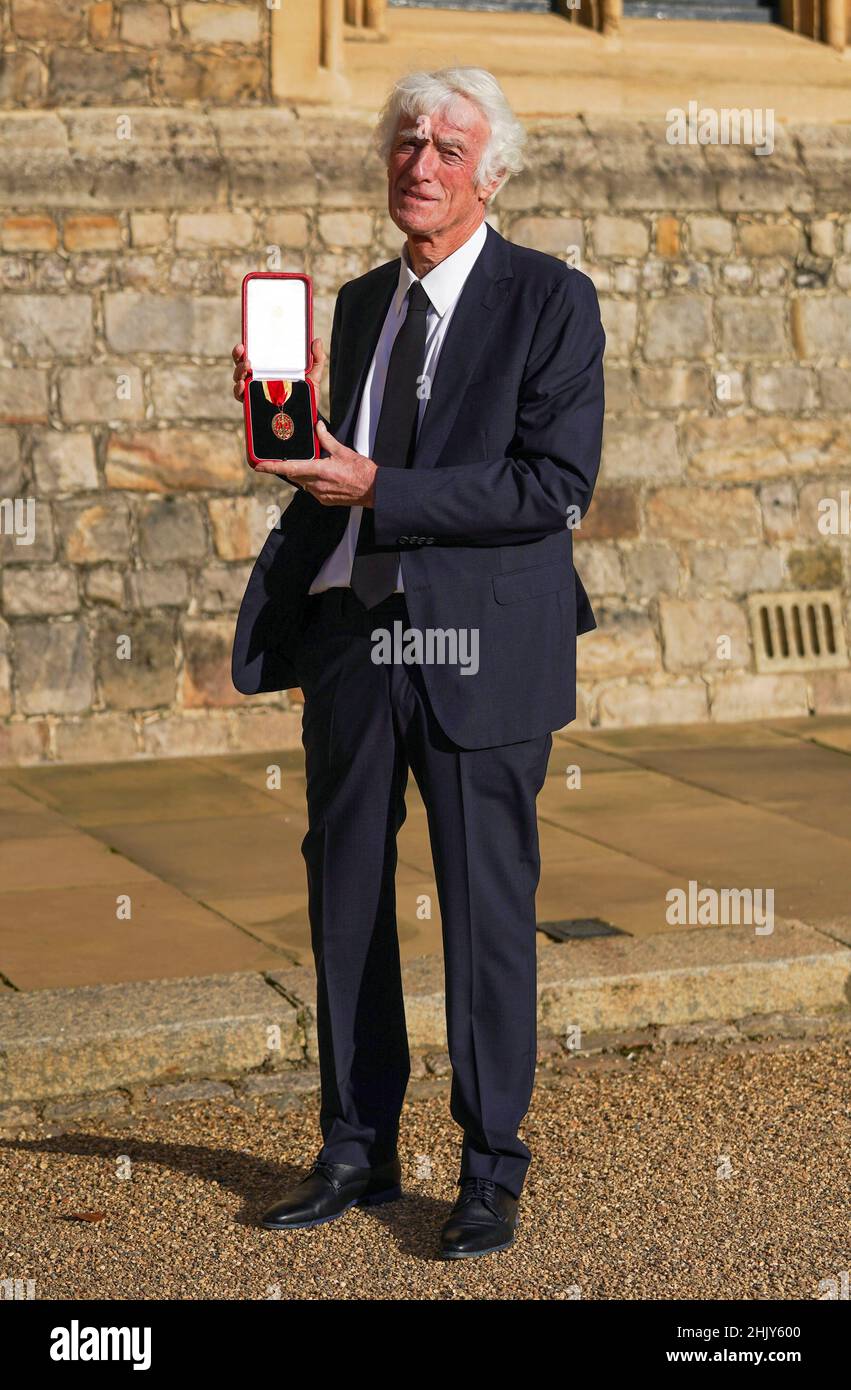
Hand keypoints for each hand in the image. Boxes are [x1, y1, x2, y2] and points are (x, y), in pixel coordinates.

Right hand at [232, 336, 326, 399]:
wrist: (308, 415)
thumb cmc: (307, 393)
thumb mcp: (313, 374)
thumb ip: (316, 358)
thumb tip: (317, 340)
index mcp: (269, 368)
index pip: (252, 355)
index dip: (244, 348)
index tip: (244, 343)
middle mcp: (259, 378)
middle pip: (241, 365)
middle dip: (238, 357)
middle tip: (244, 353)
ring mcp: (255, 391)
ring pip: (239, 379)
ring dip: (238, 372)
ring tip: (246, 368)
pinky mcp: (254, 404)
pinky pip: (241, 397)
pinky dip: (238, 390)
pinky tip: (243, 385)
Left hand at [252, 420, 377, 506]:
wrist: (374, 490)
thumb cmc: (361, 472)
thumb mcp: (343, 451)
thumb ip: (326, 439)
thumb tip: (318, 427)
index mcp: (319, 470)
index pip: (289, 468)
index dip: (272, 467)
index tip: (258, 466)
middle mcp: (316, 485)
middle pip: (294, 475)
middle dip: (289, 467)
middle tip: (287, 460)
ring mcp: (320, 494)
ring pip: (302, 482)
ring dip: (303, 474)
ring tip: (315, 465)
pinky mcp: (324, 500)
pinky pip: (311, 489)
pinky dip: (312, 481)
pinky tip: (324, 476)